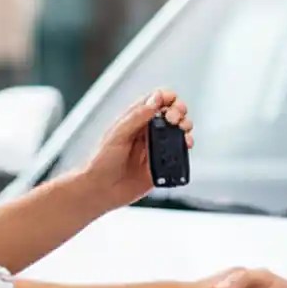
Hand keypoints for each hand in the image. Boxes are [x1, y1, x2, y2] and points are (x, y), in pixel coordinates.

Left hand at [80, 88, 192, 211]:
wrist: (100, 191)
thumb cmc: (101, 162)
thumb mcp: (117, 135)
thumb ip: (137, 116)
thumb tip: (155, 99)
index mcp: (134, 119)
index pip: (155, 100)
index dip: (167, 97)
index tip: (172, 101)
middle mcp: (146, 131)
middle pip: (171, 112)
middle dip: (179, 110)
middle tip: (175, 119)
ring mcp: (155, 147)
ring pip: (178, 130)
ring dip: (186, 126)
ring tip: (183, 130)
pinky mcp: (161, 164)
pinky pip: (178, 152)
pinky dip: (186, 146)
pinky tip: (185, 145)